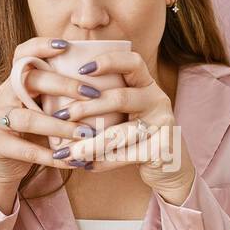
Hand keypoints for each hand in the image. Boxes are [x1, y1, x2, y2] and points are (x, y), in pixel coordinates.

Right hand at [0, 37, 101, 188]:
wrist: (2, 166)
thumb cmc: (31, 134)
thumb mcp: (43, 110)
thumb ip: (60, 97)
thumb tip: (103, 85)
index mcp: (16, 82)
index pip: (22, 54)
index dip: (41, 46)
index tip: (66, 45)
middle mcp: (4, 96)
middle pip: (30, 81)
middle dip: (64, 85)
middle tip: (93, 94)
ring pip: (28, 118)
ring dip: (61, 126)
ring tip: (86, 134)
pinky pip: (26, 150)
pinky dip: (52, 156)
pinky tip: (72, 159)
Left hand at [55, 50, 196, 202]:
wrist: (171, 167)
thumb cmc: (137, 135)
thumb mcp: (127, 112)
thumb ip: (105, 100)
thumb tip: (58, 96)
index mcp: (147, 85)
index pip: (132, 62)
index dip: (108, 61)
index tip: (80, 69)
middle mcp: (158, 100)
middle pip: (120, 98)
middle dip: (86, 108)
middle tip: (60, 116)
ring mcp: (162, 125)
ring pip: (120, 133)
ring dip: (89, 143)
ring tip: (66, 152)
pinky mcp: (162, 150)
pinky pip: (125, 156)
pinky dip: (102, 163)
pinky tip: (84, 166)